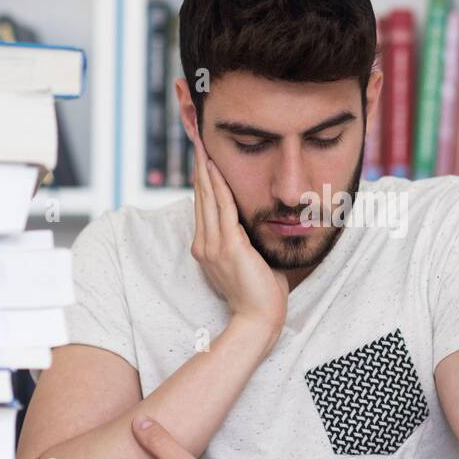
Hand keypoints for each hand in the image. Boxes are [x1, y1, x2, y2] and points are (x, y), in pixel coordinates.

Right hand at [189, 126, 288, 338]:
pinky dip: (219, 186)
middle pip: (200, 197)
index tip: (202, 157)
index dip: (202, 180)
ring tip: (201, 145)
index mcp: (207, 248)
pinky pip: (222, 208)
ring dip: (205, 170)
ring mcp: (212, 246)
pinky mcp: (227, 246)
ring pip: (208, 198)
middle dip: (199, 167)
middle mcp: (204, 244)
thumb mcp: (253, 260)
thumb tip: (261, 223)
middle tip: (197, 138)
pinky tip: (215, 168)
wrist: (259, 320)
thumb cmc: (262, 294)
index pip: (204, 206)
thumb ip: (250, 240)